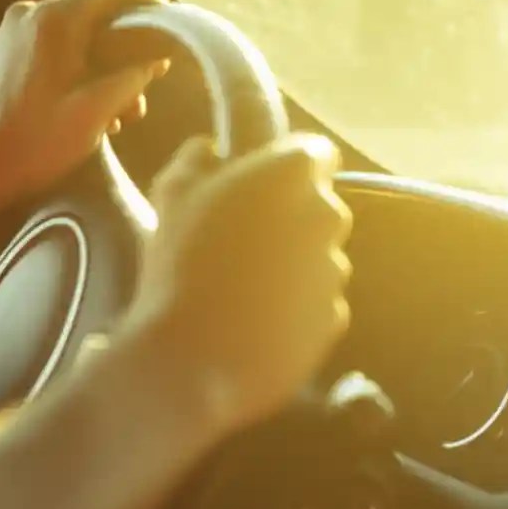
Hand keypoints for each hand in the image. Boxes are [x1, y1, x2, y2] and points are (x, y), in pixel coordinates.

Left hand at [0, 0, 171, 197]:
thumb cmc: (41, 141)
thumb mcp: (98, 109)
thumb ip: (133, 77)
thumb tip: (157, 60)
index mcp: (53, 19)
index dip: (148, 6)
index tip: (171, 26)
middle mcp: (31, 15)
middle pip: (95, 18)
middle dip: (126, 52)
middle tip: (148, 86)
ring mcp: (15, 33)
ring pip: (78, 37)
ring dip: (106, 69)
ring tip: (124, 112)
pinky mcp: (9, 54)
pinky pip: (57, 50)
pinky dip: (81, 71)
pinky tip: (96, 109)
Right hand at [116, 133, 352, 435]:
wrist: (192, 360)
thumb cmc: (178, 265)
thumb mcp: (172, 195)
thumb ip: (195, 159)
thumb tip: (208, 148)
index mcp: (291, 172)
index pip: (315, 152)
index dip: (287, 167)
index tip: (258, 187)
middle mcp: (327, 214)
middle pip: (319, 205)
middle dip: (290, 216)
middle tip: (241, 239)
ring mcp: (335, 270)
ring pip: (319, 256)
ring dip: (292, 264)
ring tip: (243, 289)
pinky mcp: (334, 318)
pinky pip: (317, 302)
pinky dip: (295, 307)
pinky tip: (255, 321)